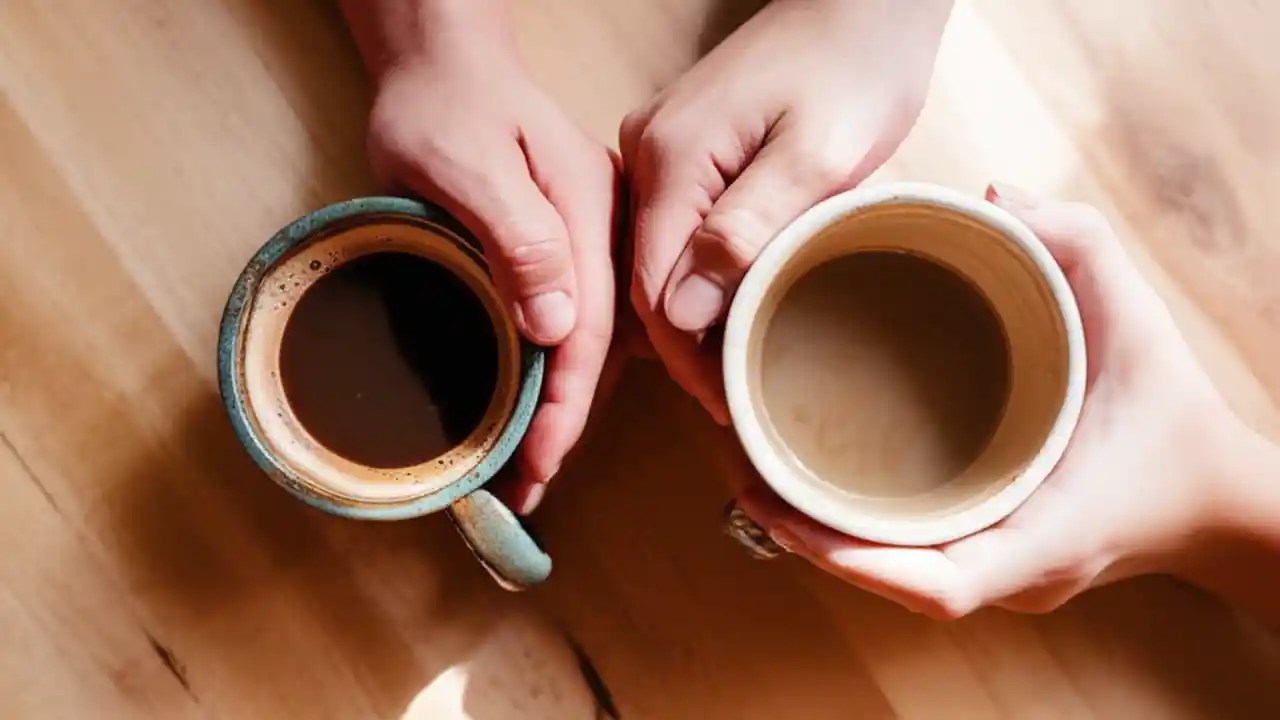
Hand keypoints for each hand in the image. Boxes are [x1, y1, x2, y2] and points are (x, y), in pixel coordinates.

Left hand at [358, 12, 619, 512]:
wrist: (444, 69)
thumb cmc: (444, 106)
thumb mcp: (467, 161)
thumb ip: (519, 234)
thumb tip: (557, 324)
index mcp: (591, 216)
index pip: (591, 332)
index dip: (566, 406)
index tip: (536, 463)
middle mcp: (603, 236)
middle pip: (600, 351)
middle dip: (564, 426)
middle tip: (526, 490)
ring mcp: (588, 244)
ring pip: (589, 346)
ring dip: (560, 410)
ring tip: (527, 470)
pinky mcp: (565, 252)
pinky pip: (570, 326)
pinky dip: (552, 377)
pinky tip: (533, 409)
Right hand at [620, 0, 949, 420]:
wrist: (862, 3)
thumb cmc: (855, 68)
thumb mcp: (817, 155)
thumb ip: (746, 228)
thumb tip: (681, 311)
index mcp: (671, 157)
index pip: (652, 286)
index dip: (685, 358)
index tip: (726, 406)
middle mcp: (647, 153)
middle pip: (645, 277)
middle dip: (685, 347)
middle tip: (734, 401)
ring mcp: (660, 150)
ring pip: (657, 259)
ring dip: (690, 318)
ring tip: (735, 370)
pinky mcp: (683, 150)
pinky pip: (673, 231)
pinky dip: (697, 278)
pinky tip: (729, 310)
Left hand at [737, 184, 1244, 618]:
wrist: (1213, 495)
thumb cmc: (1172, 419)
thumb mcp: (1138, 320)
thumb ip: (1080, 248)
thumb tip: (996, 199)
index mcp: (1045, 537)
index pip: (943, 584)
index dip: (855, 560)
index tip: (787, 513)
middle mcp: (1012, 572)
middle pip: (889, 582)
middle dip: (806, 538)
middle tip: (739, 467)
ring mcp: (999, 576)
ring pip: (889, 575)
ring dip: (817, 538)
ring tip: (750, 474)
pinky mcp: (990, 561)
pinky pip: (905, 560)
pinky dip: (850, 533)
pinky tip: (804, 488)